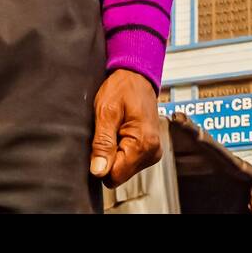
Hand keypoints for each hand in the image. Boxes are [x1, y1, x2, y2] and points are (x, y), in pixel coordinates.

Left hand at [90, 69, 162, 187]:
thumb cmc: (123, 88)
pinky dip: (121, 148)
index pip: (115, 175)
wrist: (137, 76)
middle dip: (109, 156)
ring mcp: (152, 152)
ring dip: (114, 152)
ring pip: (123, 168)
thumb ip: (102, 143)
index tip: (101, 142)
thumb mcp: (106, 111)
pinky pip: (128, 160)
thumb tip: (98, 171)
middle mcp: (153, 151)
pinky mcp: (149, 150)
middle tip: (109, 131)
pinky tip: (121, 131)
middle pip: (119, 174)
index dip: (102, 162)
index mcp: (144, 144)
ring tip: (116, 129)